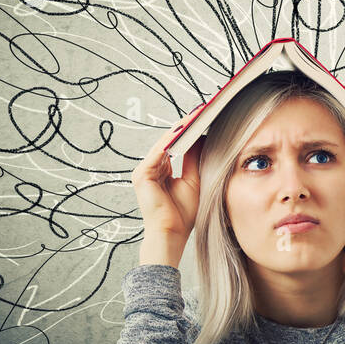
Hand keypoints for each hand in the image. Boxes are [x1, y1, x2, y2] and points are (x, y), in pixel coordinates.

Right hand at [131, 107, 204, 263]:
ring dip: (179, 130)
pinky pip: (158, 153)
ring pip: (163, 144)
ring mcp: (143, 171)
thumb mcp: (194, 179)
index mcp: (160, 170)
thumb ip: (193, 158)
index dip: (187, 132)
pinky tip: (183, 131)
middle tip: (201, 111)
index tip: (202, 118)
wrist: (173, 232)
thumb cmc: (184, 212)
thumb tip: (201, 137)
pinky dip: (171, 141)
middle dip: (184, 127)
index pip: (173, 145)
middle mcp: (150, 168)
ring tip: (194, 117)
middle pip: (167, 142)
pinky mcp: (142, 175)